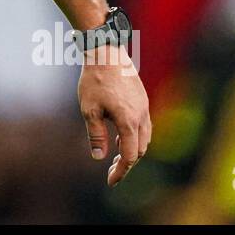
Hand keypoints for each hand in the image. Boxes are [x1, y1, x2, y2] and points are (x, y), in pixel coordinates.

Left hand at [77, 43, 150, 185]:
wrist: (106, 52)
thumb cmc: (94, 80)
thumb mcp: (89, 109)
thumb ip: (96, 135)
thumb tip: (99, 157)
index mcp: (128, 121)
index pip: (129, 155)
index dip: (121, 171)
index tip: (111, 181)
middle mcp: (141, 116)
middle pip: (140, 150)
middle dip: (127, 163)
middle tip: (111, 170)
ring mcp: (144, 107)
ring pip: (145, 138)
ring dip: (132, 150)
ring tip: (114, 155)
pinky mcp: (143, 100)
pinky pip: (144, 126)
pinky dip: (134, 136)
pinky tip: (119, 135)